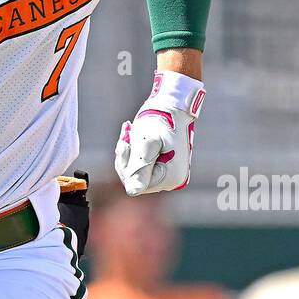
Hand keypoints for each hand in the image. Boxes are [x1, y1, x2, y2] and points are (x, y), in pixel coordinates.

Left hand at [114, 71, 205, 194]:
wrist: (172, 106)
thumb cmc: (160, 120)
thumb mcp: (146, 142)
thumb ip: (140, 166)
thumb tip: (132, 192)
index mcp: (170, 178)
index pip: (136, 183)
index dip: (126, 165)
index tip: (124, 142)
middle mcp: (173, 180)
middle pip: (137, 178)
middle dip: (127, 157)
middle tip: (125, 135)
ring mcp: (170, 174)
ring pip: (138, 171)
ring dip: (130, 152)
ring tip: (129, 132)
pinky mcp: (166, 166)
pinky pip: (144, 165)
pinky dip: (135, 151)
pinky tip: (134, 136)